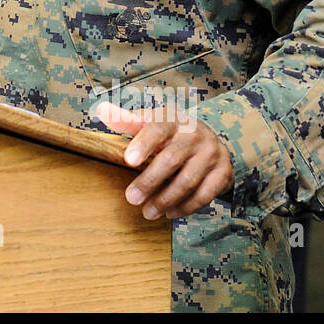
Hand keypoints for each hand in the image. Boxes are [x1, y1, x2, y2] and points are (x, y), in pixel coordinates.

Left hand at [94, 101, 232, 219]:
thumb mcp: (152, 122)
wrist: (211, 141)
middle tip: (131, 198)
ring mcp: (211, 154)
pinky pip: (204, 194)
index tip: (128, 160)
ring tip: (148, 212)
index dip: (143, 144)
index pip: (158, 128)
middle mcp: (195, 135)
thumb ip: (127, 120)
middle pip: (171, 159)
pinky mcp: (223, 173)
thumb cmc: (172, 133)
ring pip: (188, 180)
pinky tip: (170, 213)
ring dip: (166, 199)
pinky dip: (186, 207)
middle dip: (149, 181)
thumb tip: (100, 110)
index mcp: (174, 120)